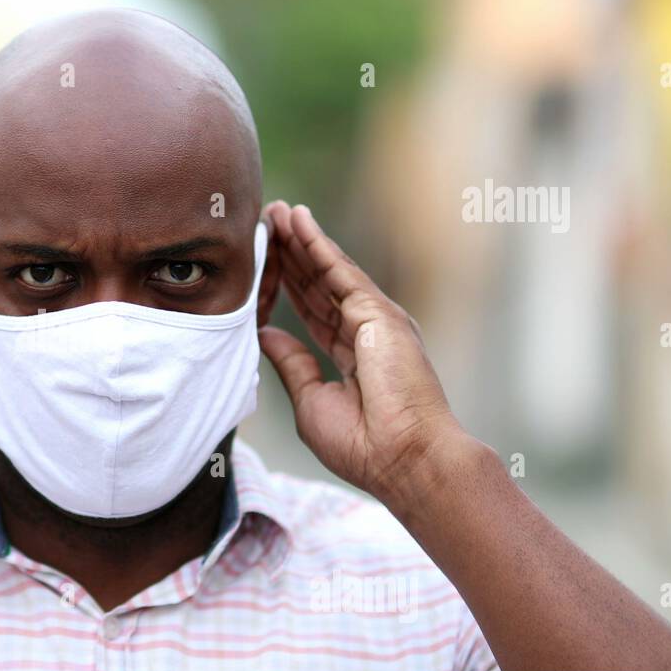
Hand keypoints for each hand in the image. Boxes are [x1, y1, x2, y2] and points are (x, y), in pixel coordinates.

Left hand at [258, 201, 469, 511]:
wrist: (403, 458)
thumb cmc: (362, 445)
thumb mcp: (312, 402)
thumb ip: (292, 364)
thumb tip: (267, 336)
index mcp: (354, 356)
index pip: (314, 311)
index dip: (290, 284)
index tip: (267, 262)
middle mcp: (368, 332)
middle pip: (321, 283)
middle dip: (294, 253)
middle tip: (268, 221)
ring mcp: (377, 320)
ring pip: (330, 270)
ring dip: (302, 239)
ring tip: (277, 211)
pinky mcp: (379, 314)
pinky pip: (341, 272)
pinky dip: (319, 245)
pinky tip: (299, 223)